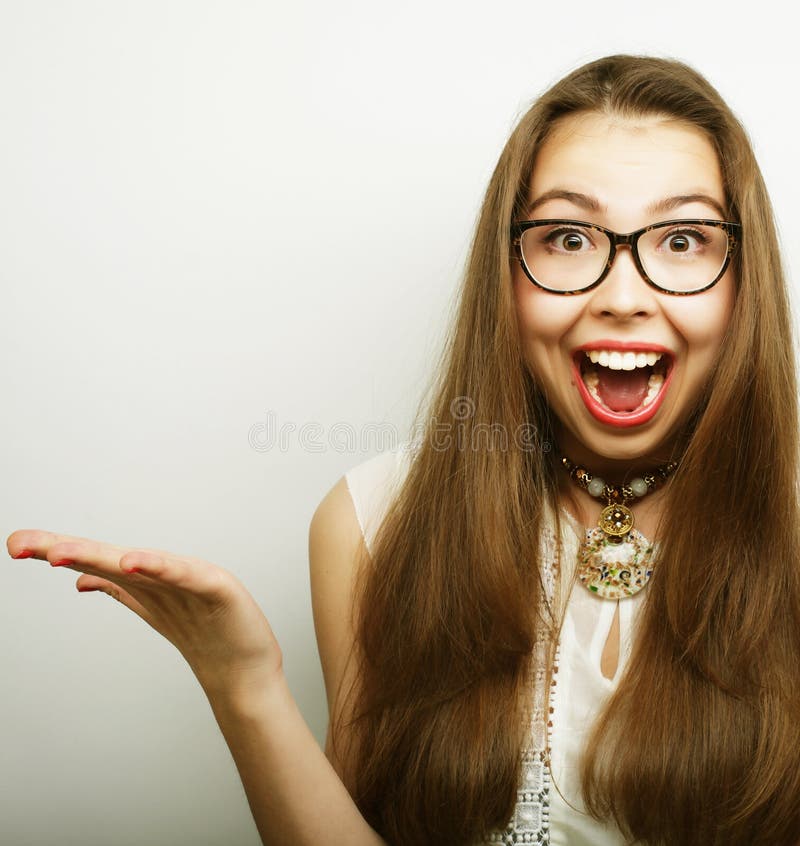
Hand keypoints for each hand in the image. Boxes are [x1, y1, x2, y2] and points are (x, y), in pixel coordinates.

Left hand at [6, 529, 282, 701]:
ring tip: (59, 554)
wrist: (245, 668)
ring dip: (98, 556)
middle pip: (107, 558)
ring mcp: (188, 582)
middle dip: (64, 549)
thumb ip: (119, 589)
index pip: (93, 561)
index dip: (56, 551)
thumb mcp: (155, 608)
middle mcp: (162, 576)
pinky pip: (183, 576)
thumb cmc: (207, 632)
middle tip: (19, 544)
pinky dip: (157, 567)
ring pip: (138, 565)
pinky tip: (131, 563)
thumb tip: (79, 580)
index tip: (15, 545)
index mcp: (145, 582)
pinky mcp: (216, 590)